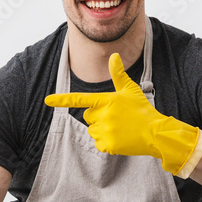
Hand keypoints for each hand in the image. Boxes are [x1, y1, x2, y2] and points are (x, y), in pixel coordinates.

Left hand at [44, 53, 201, 176]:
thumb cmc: (141, 109)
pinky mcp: (107, 145)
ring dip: (102, 130)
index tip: (47, 100)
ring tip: (120, 128)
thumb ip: (118, 74)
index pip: (80, 99)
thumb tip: (114, 55)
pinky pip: (98, 143)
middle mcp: (103, 115)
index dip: (62, 100)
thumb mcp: (130, 90)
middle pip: (88, 116)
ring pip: (92, 131)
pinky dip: (107, 143)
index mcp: (106, 100)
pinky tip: (120, 138)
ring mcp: (105, 131)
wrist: (154, 132)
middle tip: (116, 117)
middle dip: (98, 117)